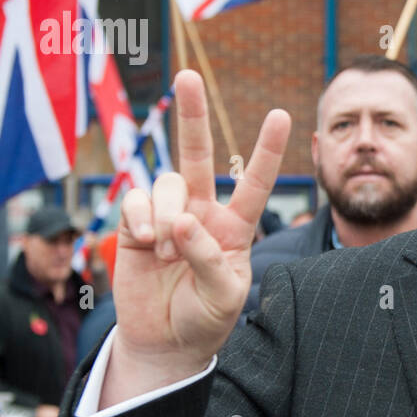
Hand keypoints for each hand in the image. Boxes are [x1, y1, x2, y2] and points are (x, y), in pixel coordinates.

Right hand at [105, 70, 290, 406]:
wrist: (166, 342)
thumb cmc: (205, 318)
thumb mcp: (224, 295)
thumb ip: (208, 257)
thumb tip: (183, 221)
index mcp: (236, 226)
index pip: (256, 182)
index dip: (267, 150)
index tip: (282, 115)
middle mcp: (203, 211)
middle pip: (198, 154)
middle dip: (192, 114)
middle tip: (188, 75)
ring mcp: (168, 215)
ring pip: (166, 183)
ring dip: (166, 212)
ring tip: (166, 247)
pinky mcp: (135, 224)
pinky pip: (135, 200)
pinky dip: (141, 217)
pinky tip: (147, 241)